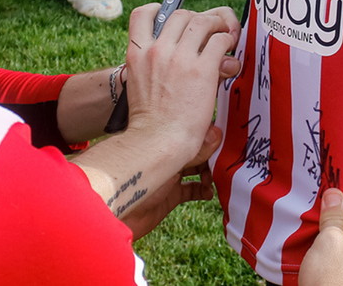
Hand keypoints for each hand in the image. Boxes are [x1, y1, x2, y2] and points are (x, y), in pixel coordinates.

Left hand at [117, 125, 221, 239]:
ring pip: (197, 170)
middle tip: (225, 164)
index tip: (227, 140)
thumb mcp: (168, 161)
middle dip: (213, 156)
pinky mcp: (170, 195)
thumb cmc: (135, 179)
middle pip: (197, 151)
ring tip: (216, 180)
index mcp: (165, 140)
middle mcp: (168, 155)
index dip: (210, 135)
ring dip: (210, 174)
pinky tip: (208, 194)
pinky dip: (202, 191)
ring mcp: (170, 175)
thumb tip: (217, 133)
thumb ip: (194, 149)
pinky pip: (191, 190)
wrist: (115, 211)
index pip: (193, 132)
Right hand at [123, 2, 238, 160]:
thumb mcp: (140, 84)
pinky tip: (229, 52)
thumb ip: (158, 65)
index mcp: (137, 53)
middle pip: (181, 14)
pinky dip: (227, 41)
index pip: (143, 14)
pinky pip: (220, 41)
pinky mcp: (202, 69)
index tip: (174, 16)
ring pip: (202, 21)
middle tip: (210, 30)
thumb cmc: (150, 122)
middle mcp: (156, 50)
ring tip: (225, 35)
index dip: (161, 9)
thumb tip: (185, 54)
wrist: (156, 142)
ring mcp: (179, 57)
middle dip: (199, 18)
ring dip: (217, 24)